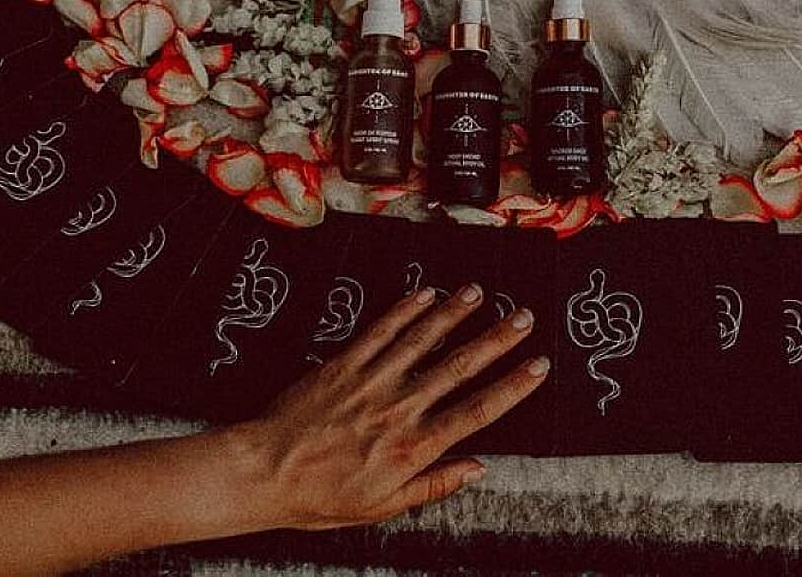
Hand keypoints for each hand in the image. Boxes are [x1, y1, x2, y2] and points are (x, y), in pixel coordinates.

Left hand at [220, 283, 548, 531]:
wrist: (263, 473)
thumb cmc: (320, 496)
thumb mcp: (383, 506)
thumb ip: (434, 485)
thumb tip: (478, 469)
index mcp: (413, 447)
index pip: (476, 411)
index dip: (512, 387)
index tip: (538, 366)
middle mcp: (398, 409)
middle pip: (459, 367)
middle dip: (496, 340)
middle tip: (524, 318)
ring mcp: (371, 381)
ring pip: (423, 341)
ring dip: (455, 314)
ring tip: (481, 294)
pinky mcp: (343, 365)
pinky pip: (380, 331)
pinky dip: (404, 310)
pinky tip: (426, 294)